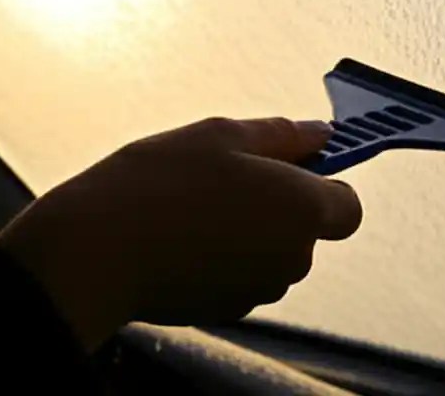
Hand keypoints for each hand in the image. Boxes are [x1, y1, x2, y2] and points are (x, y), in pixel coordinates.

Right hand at [0, 117, 362, 350]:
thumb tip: (320, 134)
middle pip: (304, 229)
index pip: (347, 206)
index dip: (323, 184)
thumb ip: (282, 135)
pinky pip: (238, 275)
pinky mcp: (227, 310)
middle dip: (275, 204)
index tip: (290, 166)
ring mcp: (260, 290)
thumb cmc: (158, 184)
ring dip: (244, 230)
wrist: (97, 252)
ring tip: (193, 205)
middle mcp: (292, 258)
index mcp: (303, 209)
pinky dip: (219, 257)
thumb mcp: (221, 135)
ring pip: (268, 252)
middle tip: (225, 176)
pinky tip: (180, 236)